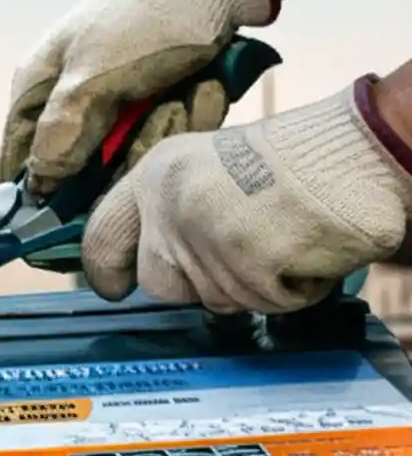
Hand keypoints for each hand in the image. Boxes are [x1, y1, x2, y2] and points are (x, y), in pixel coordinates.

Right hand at [0, 0, 277, 193]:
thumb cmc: (140, 18)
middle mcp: (71, 113)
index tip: (52, 238)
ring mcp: (115, 118)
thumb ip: (62, 131)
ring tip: (181, 96)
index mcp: (37, 96)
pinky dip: (186, 124)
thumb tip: (38, 187)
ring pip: (129, 165)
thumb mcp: (93, 74)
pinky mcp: (155, 120)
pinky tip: (200, 91)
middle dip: (120, 163)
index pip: (20, 167)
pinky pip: (165, 148)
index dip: (33, 206)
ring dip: (161, 136)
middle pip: (82, 176)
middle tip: (152, 124)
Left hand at [82, 76, 411, 313]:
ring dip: (249, 284)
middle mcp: (169, 207)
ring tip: (279, 238)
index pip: (101, 237)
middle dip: (194, 283)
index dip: (104, 270)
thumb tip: (145, 257)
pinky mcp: (248, 266)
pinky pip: (262, 303)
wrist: (354, 152)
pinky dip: (288, 288)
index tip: (111, 287)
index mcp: (155, 176)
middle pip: (159, 284)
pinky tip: (301, 251)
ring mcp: (206, 238)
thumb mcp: (204, 168)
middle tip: (238, 253)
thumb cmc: (291, 160)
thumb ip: (167, 210)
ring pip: (214, 299)